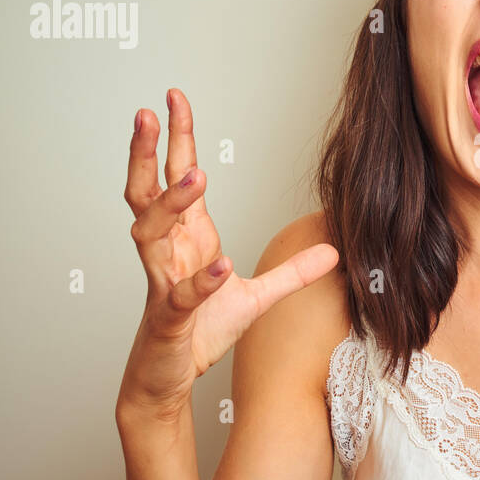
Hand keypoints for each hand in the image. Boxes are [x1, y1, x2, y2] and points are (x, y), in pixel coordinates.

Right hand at [118, 88, 338, 421]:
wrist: (169, 380)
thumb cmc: (200, 332)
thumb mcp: (257, 298)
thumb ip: (293, 273)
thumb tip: (333, 251)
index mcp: (187, 238)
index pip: (177, 177)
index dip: (176, 138)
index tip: (174, 99)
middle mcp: (167, 252)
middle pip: (146, 192)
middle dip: (148, 152)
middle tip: (150, 114)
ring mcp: (162, 283)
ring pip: (150, 234)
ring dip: (172, 204)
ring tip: (196, 176)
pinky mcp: (168, 319)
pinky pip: (179, 295)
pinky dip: (200, 280)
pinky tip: (220, 264)